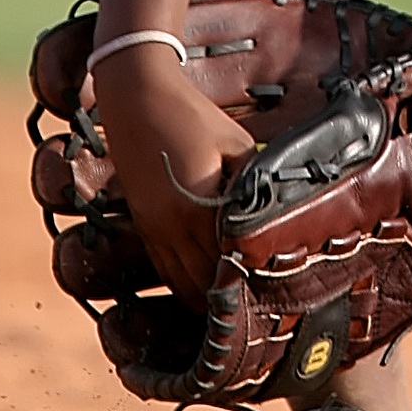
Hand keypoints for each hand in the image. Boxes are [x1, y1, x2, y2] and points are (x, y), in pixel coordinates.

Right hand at [90, 47, 255, 308]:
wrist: (137, 100)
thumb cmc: (193, 117)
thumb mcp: (234, 142)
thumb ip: (251, 179)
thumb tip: (273, 206)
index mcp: (200, 206)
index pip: (228, 260)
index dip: (249, 278)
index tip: (271, 290)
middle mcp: (174, 226)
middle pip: (205, 280)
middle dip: (229, 296)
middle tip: (257, 309)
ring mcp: (155, 229)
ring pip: (182, 282)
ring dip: (204, 297)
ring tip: (230, 310)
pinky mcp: (143, 225)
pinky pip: (164, 269)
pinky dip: (183, 283)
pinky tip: (200, 289)